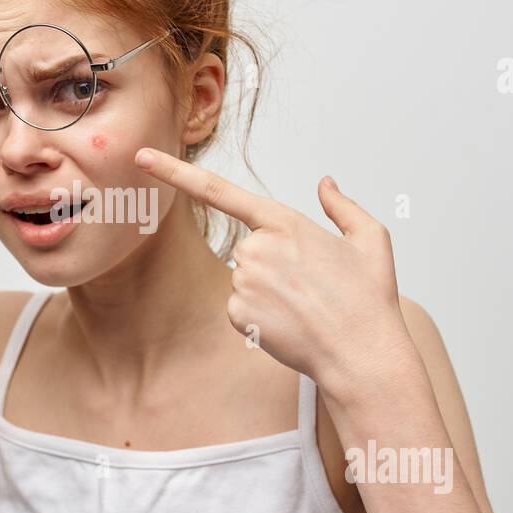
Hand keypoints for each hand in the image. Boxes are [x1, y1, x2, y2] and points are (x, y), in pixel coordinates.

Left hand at [135, 147, 417, 403]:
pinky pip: (239, 308)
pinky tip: (289, 324)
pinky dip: (260, 317)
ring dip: (267, 292)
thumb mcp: (371, 240)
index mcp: (284, 222)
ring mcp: (243, 282)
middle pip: (248, 249)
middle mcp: (256, 248)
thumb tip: (325, 183)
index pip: (219, 191)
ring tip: (304, 307)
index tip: (141, 158)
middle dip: (272, 265)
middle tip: (310, 287)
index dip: (175, 172)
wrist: (361, 354)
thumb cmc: (369, 299)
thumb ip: (342, 206)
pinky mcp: (236, 312)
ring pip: (244, 280)